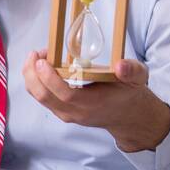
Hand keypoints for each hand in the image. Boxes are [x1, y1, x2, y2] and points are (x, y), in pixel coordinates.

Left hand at [22, 50, 169, 152]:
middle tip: (35, 54)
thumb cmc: (130, 93)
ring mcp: (68, 114)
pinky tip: (41, 67)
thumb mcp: (138, 78)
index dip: (50, 78)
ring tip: (37, 57)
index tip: (42, 60)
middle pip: (45, 97)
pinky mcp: (63, 112)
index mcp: (94, 104)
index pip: (66, 95)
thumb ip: (131, 70)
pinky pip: (43, 98)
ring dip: (32, 76)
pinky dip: (36, 81)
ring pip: (40, 98)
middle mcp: (77, 112)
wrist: (128, 116)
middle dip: (33, 74)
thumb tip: (121, 66)